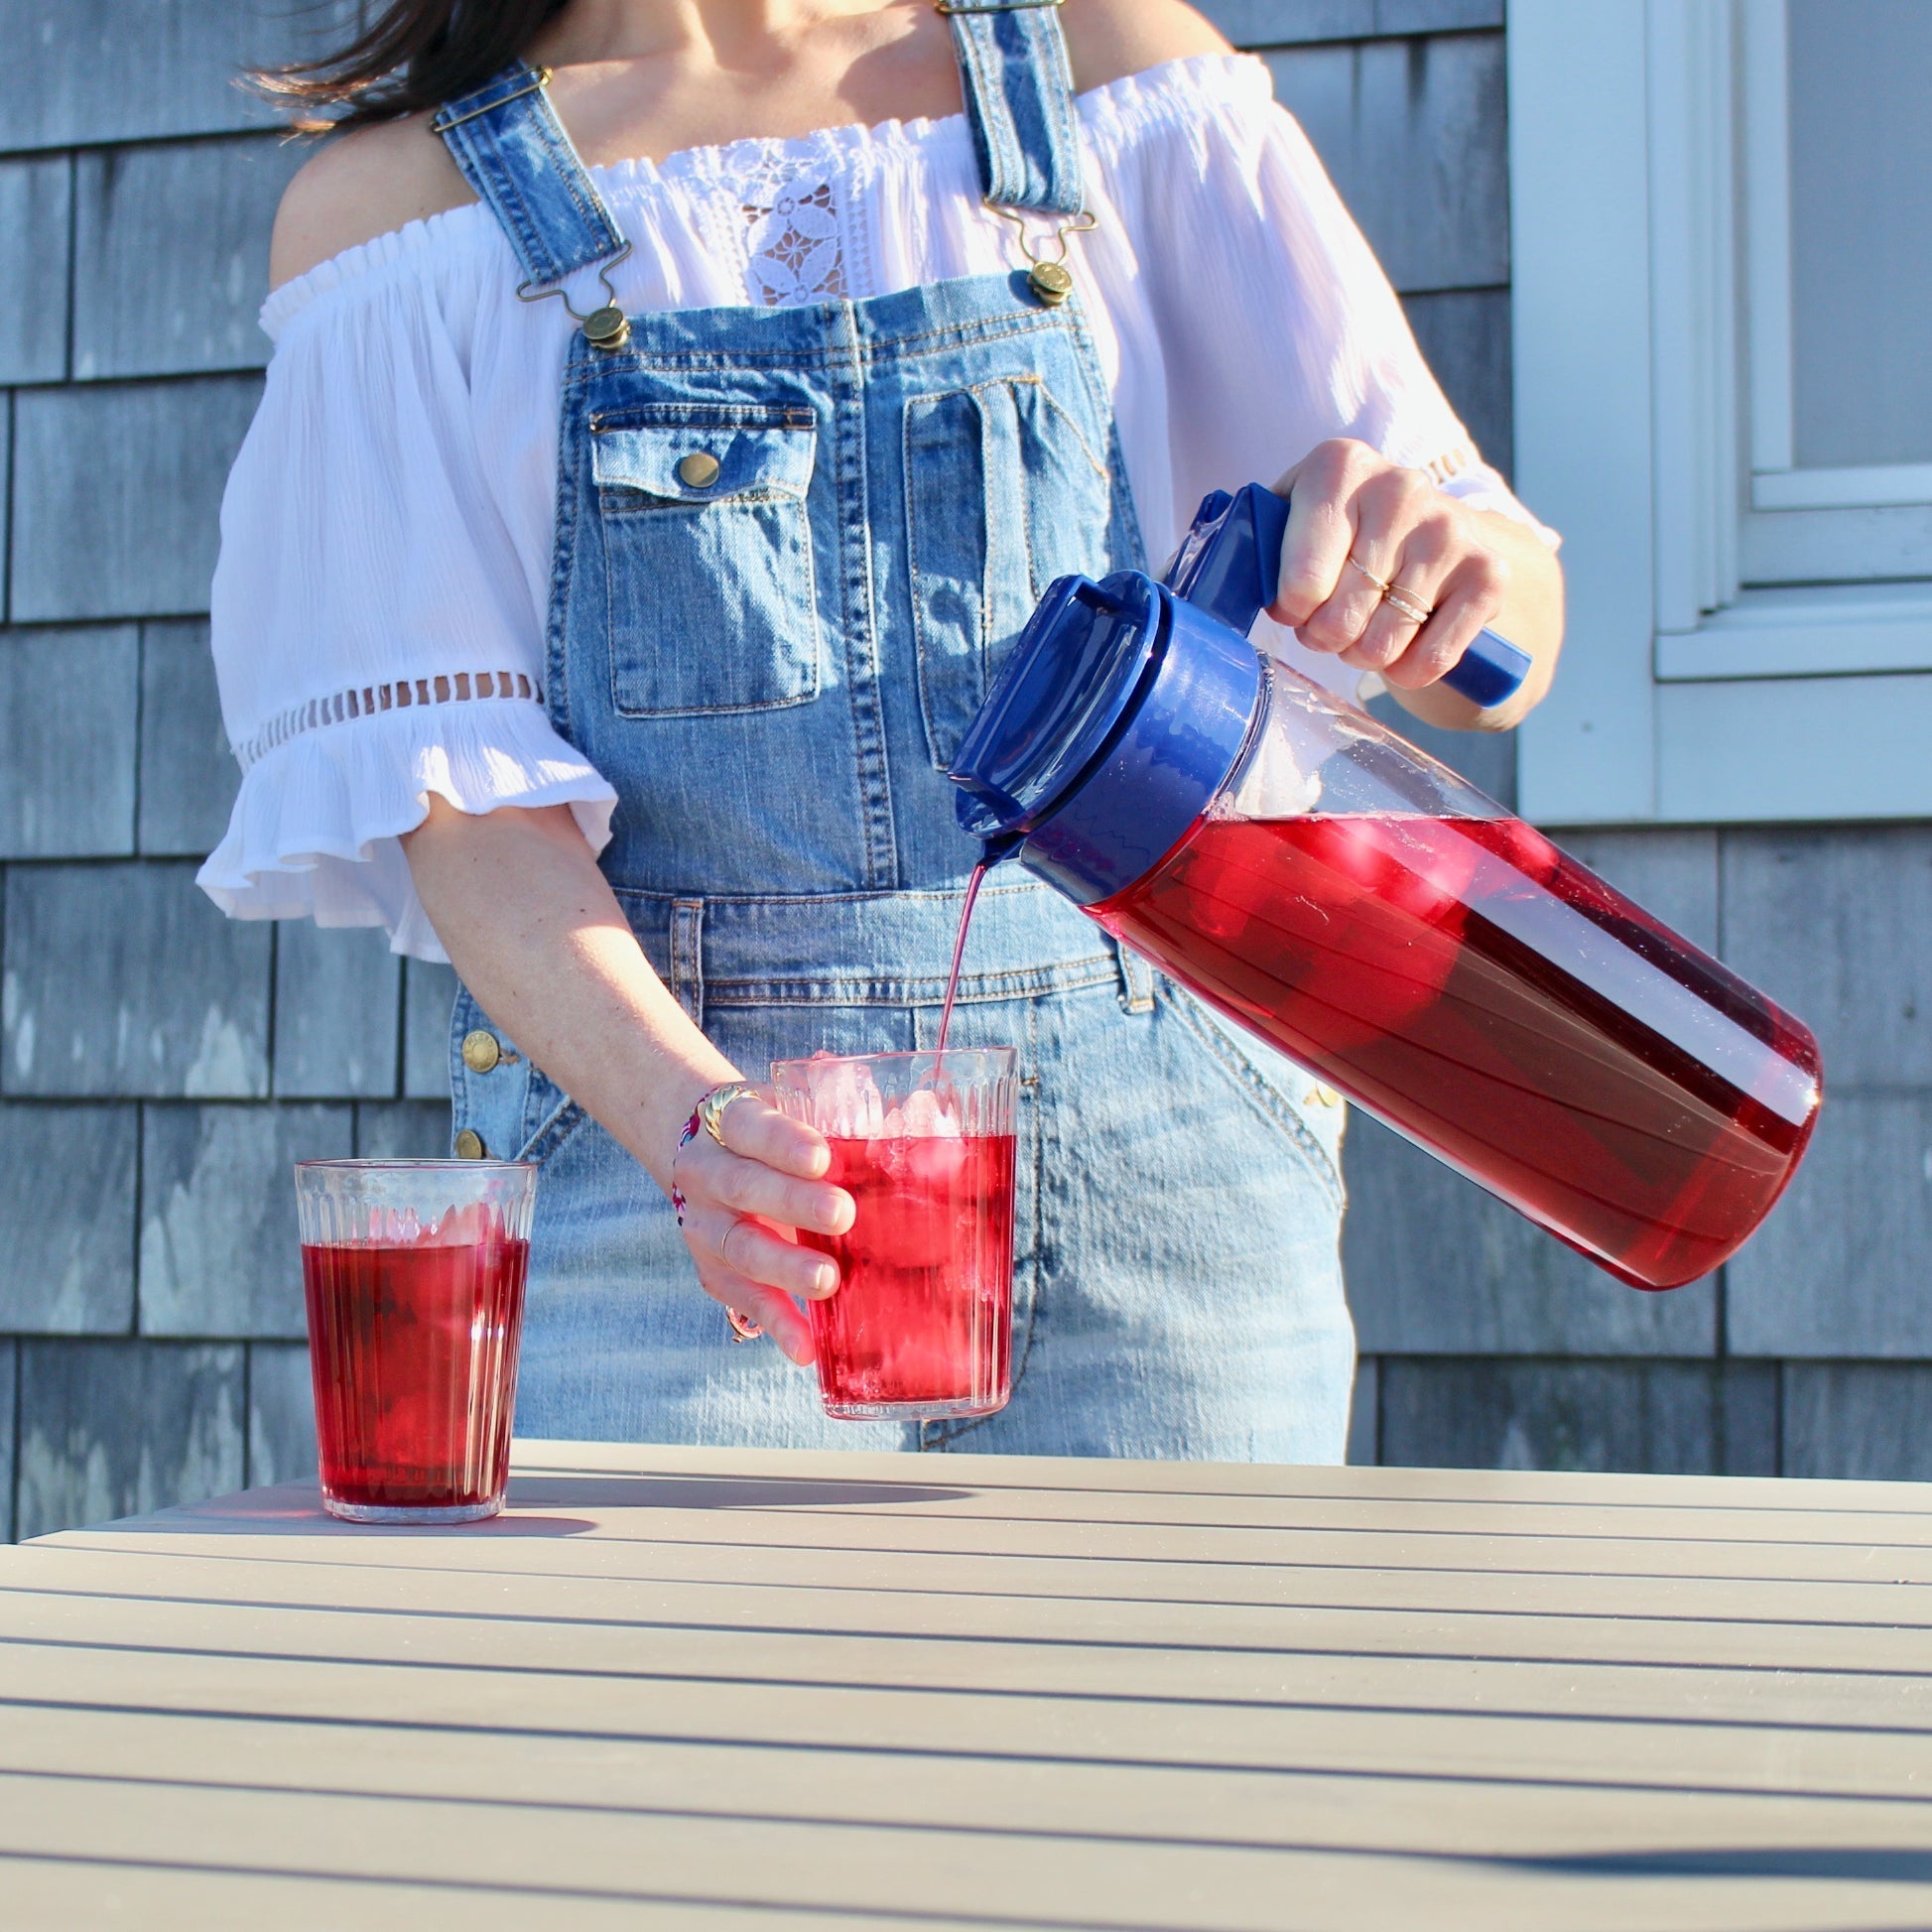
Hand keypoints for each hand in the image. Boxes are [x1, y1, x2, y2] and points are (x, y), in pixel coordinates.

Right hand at [668, 1084, 854, 1364]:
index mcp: (728, 1123)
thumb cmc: (775, 1134)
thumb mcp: (795, 1110)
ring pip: (740, 1248)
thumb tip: (923, 1111)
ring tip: (827, 1280)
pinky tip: (806, 1348)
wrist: (711, 1157)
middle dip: (792, 1204)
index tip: (822, 1157)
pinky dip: (778, 1325)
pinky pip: (745, 1301)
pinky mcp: (714, 1273)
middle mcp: (706, 1175)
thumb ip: (846, 1114)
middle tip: (842, 1214)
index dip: (782, 1142)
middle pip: (743, 1187)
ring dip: (785, 1268)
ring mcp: (705, 1227)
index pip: (749, 1126)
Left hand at [1268, 440, 1509, 692]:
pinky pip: (1429, 661)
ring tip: (1366, 628)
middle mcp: (1399, 488)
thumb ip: (1256, 540)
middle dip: (1325, 637)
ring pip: (1380, 646)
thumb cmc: (1347, 533)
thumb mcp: (1297, 515)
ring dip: (1364, 655)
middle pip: (1338, 620)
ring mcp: (1448, 531)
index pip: (1301, 582)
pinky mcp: (1488, 575)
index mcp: (1340, 465)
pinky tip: (1405, 644)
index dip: (1291, 611)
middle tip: (1331, 625)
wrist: (1444, 533)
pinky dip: (1408, 671)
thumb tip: (1225, 580)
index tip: (1295, 605)